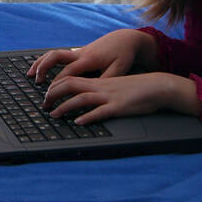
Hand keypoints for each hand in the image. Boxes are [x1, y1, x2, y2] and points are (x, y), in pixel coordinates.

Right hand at [28, 28, 152, 83]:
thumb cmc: (124, 55)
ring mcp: (78, 51)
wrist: (125, 39)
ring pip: (53, 54)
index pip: (68, 72)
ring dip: (40, 63)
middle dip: (43, 69)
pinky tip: (39, 69)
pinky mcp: (78, 52)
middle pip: (55, 57)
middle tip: (36, 82)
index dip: (57, 83)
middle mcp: (80, 53)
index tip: (50, 95)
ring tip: (29, 75)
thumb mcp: (120, 69)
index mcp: (89, 59)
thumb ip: (107, 80)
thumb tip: (94, 92)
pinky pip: (57, 55)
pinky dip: (45, 61)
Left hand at [42, 72, 182, 125]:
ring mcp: (109, 97)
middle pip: (70, 85)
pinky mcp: (119, 107)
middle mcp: (100, 87)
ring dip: (65, 107)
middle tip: (44, 105)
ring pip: (81, 98)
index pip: (70, 79)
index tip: (46, 95)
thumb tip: (84, 100)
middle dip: (53, 94)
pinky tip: (79, 122)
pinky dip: (88, 117)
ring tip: (54, 115)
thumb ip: (99, 91)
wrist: (157, 87)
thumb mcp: (114, 87)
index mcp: (98, 82)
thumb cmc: (136, 89)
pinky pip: (101, 112)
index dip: (55, 86)